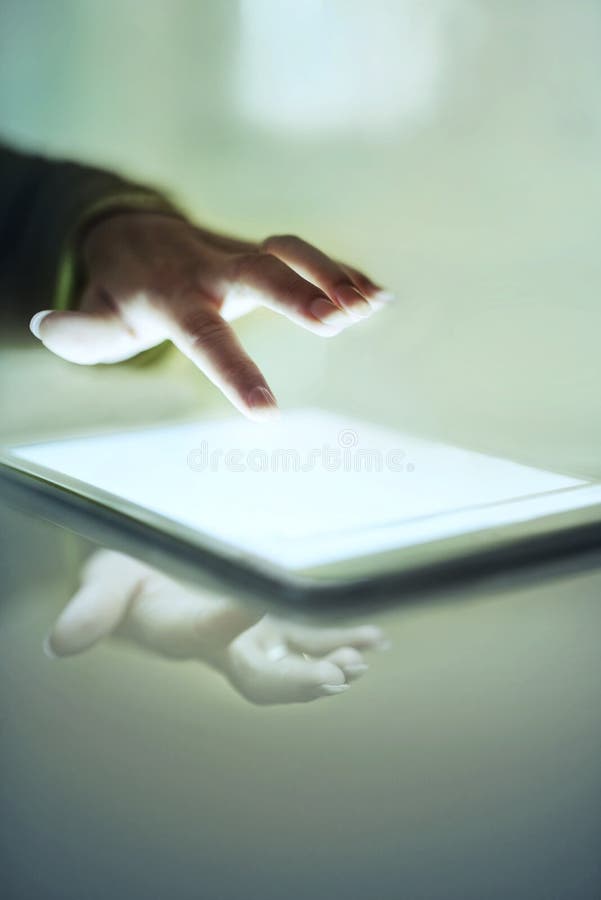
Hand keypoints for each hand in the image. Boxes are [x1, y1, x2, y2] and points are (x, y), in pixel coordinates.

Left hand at [30, 214, 392, 419]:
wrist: (142, 236)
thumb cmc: (124, 293)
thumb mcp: (97, 317)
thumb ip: (77, 331)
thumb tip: (42, 324)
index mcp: (172, 297)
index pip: (204, 337)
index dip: (235, 371)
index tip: (268, 413)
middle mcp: (210, 269)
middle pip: (256, 272)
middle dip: (297, 293)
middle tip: (339, 320)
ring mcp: (239, 255)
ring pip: (287, 251)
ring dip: (331, 274)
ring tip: (373, 305)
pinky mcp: (262, 253)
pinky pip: (305, 256)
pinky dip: (341, 271)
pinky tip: (377, 296)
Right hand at [45, 550, 389, 704]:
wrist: (147, 581)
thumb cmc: (125, 578)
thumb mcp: (106, 583)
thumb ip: (92, 608)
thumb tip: (61, 643)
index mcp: (181, 631)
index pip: (209, 631)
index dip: (235, 618)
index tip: (262, 596)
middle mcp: (222, 644)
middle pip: (261, 675)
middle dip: (299, 681)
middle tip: (338, 677)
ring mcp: (251, 635)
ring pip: (296, 658)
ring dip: (333, 660)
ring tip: (365, 654)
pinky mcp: (271, 622)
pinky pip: (310, 637)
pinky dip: (343, 638)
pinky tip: (374, 638)